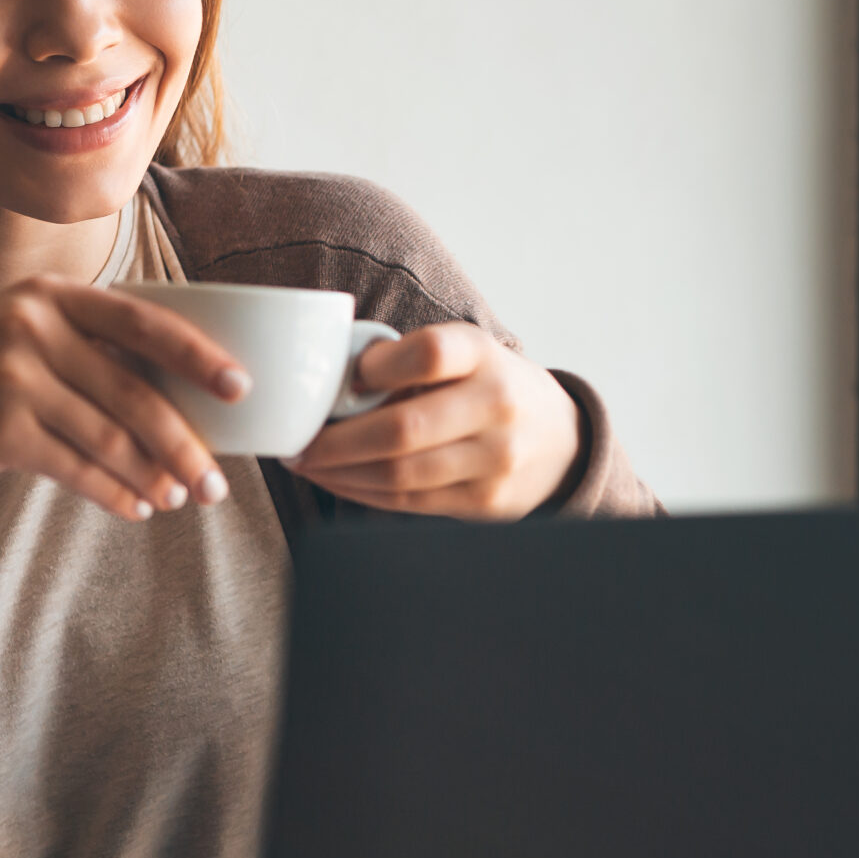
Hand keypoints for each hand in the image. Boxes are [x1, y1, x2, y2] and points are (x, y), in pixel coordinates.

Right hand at [0, 276, 250, 520]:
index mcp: (48, 295)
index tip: (240, 385)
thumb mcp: (13, 335)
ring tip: (179, 498)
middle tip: (216, 482)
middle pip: (134, 392)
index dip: (197, 355)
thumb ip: (81, 350)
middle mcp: (32, 326)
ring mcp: (11, 376)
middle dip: (184, 442)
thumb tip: (173, 399)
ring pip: (109, 437)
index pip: (142, 320)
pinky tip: (135, 508)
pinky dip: (112, 494)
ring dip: (152, 476)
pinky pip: (75, 469)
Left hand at [287, 322, 581, 519]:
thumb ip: (410, 359)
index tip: (347, 379)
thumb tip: (332, 383)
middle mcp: (496, 405)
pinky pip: (409, 503)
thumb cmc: (490, 387)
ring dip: (340, 474)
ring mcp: (494, 459)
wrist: (561, 441)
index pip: (431, 353)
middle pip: (403, 429)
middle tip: (297, 445)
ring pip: (399, 475)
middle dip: (335, 443)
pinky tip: (338, 482)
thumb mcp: (467, 354)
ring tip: (308, 465)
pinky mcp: (484, 502)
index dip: (379, 367)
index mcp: (484, 355)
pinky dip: (362, 494)